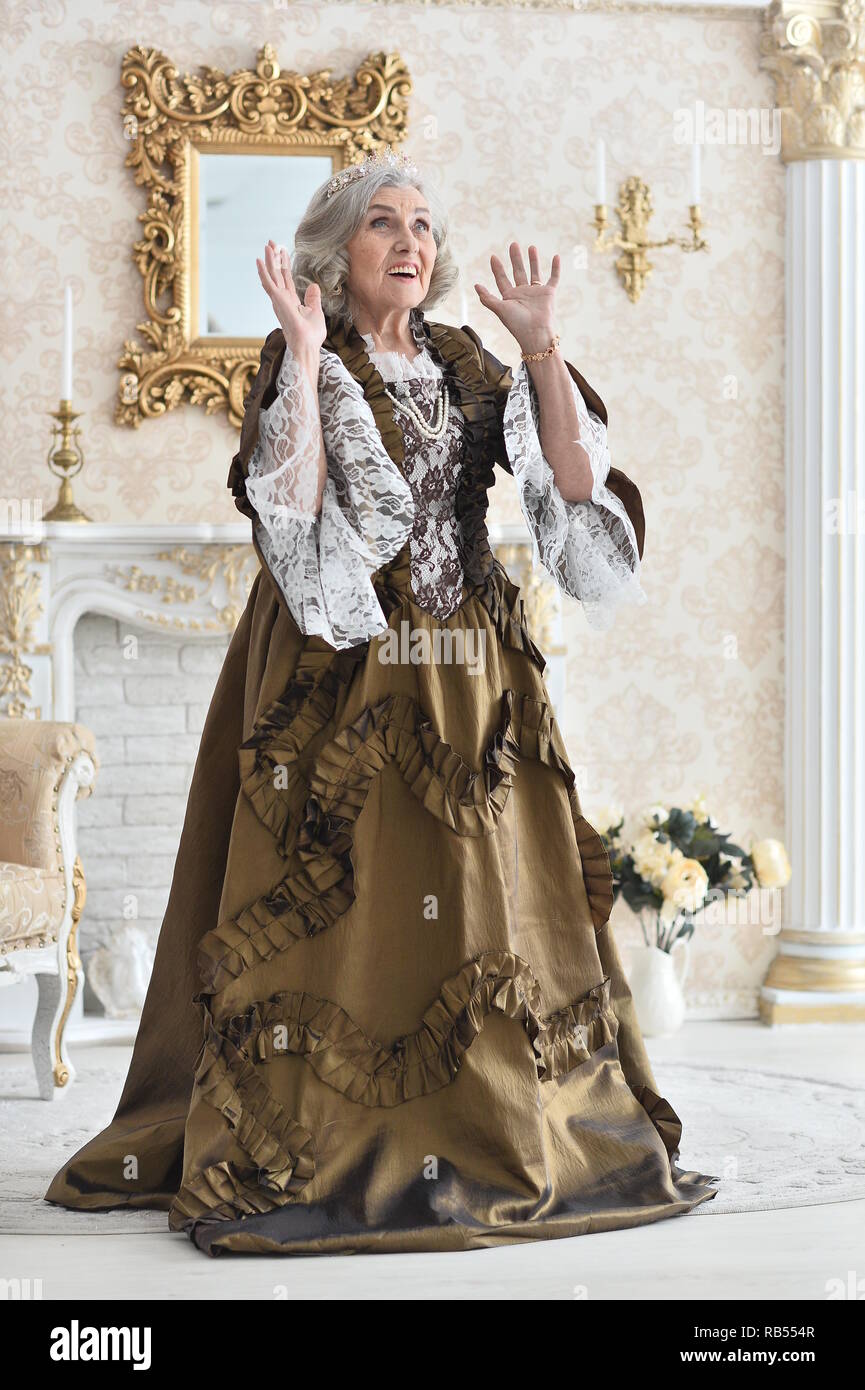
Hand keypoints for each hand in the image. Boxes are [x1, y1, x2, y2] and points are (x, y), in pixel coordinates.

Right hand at [255, 240, 325, 361]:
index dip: (283, 264)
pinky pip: (268, 284)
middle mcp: (282, 299)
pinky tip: (259, 261)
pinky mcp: (277, 301)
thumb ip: (313, 298)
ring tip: (267, 245)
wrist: (307, 346)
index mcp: (291, 300)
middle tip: (271, 241)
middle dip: (274, 257)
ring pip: (272, 276)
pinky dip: (263, 272)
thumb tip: (313, 285)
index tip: (282, 250)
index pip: (286, 278)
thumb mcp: (315, 312)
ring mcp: (278, 300)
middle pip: (277, 274)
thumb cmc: (311, 335)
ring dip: (269, 260)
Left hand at [474, 242, 559, 354]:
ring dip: (533, 260)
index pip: (502, 279)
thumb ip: (487, 298)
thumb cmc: (516, 324)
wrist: (535, 333)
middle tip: (513, 244)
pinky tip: (556, 256)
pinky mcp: (549, 293)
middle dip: (515, 258)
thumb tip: (476, 285)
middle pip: (518, 272)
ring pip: (534, 272)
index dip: (497, 268)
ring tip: (531, 247)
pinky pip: (553, 278)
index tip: (493, 257)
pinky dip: (556, 268)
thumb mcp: (499, 309)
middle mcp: (523, 293)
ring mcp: (536, 293)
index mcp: (510, 297)